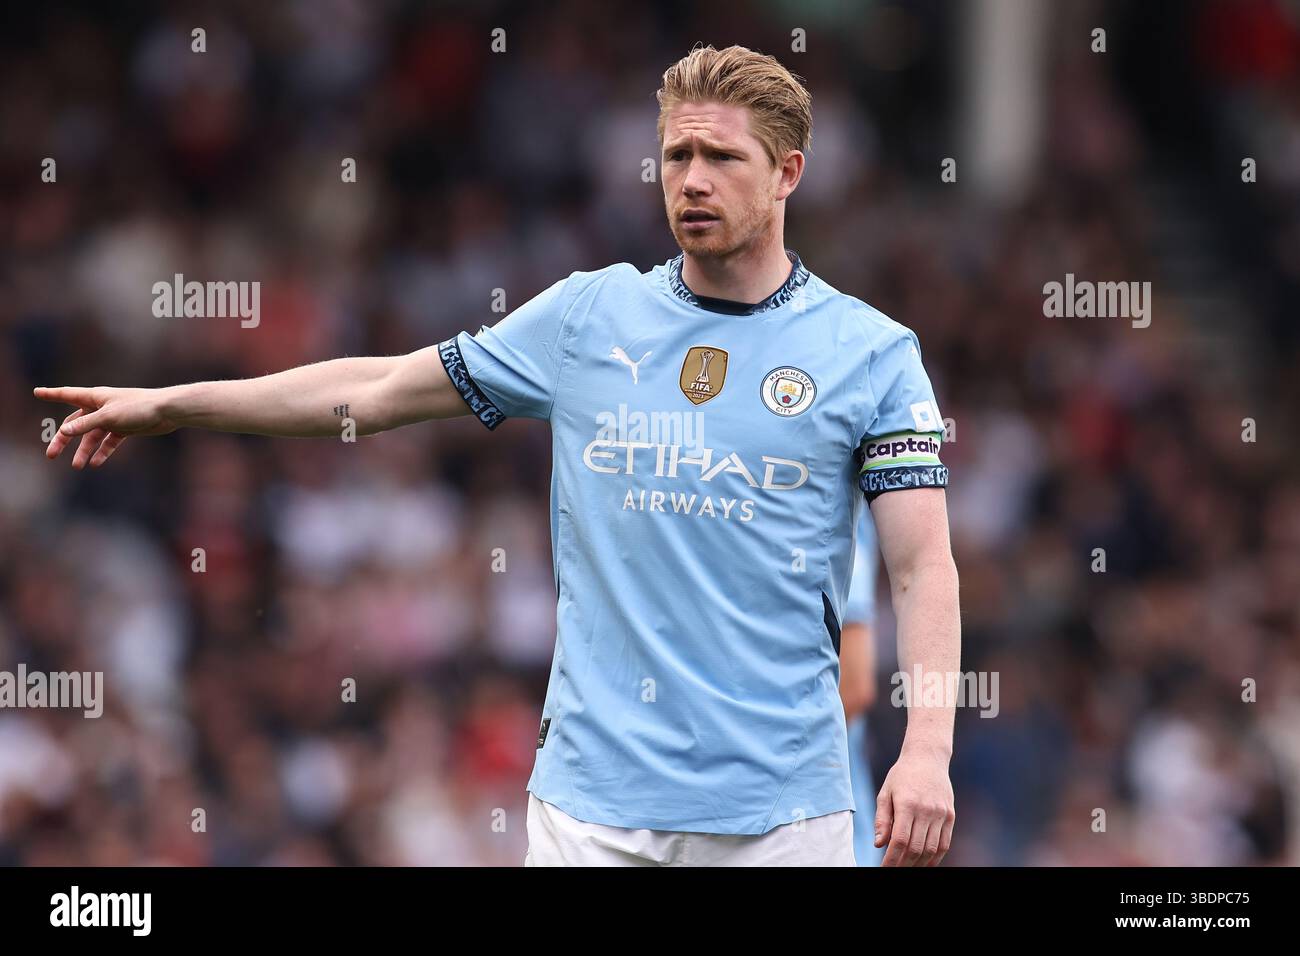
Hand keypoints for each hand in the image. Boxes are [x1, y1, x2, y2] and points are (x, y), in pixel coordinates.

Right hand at [35, 386, 176, 468]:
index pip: (67, 395)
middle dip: (63, 439)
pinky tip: (97, 463)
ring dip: (84, 451)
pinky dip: (103, 452)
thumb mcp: (108, 417)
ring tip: (77, 466)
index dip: (51, 394)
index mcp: (95, 397)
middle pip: (76, 423)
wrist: (167, 411)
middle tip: (51, 455)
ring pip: (92, 436)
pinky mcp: (125, 429)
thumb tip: (64, 431)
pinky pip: (109, 442)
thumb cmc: (138, 407)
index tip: (36, 392)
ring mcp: (113, 419)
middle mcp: (101, 407)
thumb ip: (86, 424)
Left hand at [874, 749, 954, 865]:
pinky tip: (924, 862)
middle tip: (894, 869)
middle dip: (903, 864)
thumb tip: (878, 844)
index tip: (884, 868)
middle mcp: (926, 810)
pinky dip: (935, 858)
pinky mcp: (950, 816)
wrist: (928, 758)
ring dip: (919, 863)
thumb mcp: (886, 792)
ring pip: (931, 849)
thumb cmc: (902, 775)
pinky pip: (944, 843)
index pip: (899, 840)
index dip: (891, 859)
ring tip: (907, 867)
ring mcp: (941, 814)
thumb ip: (882, 819)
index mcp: (907, 804)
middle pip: (916, 848)